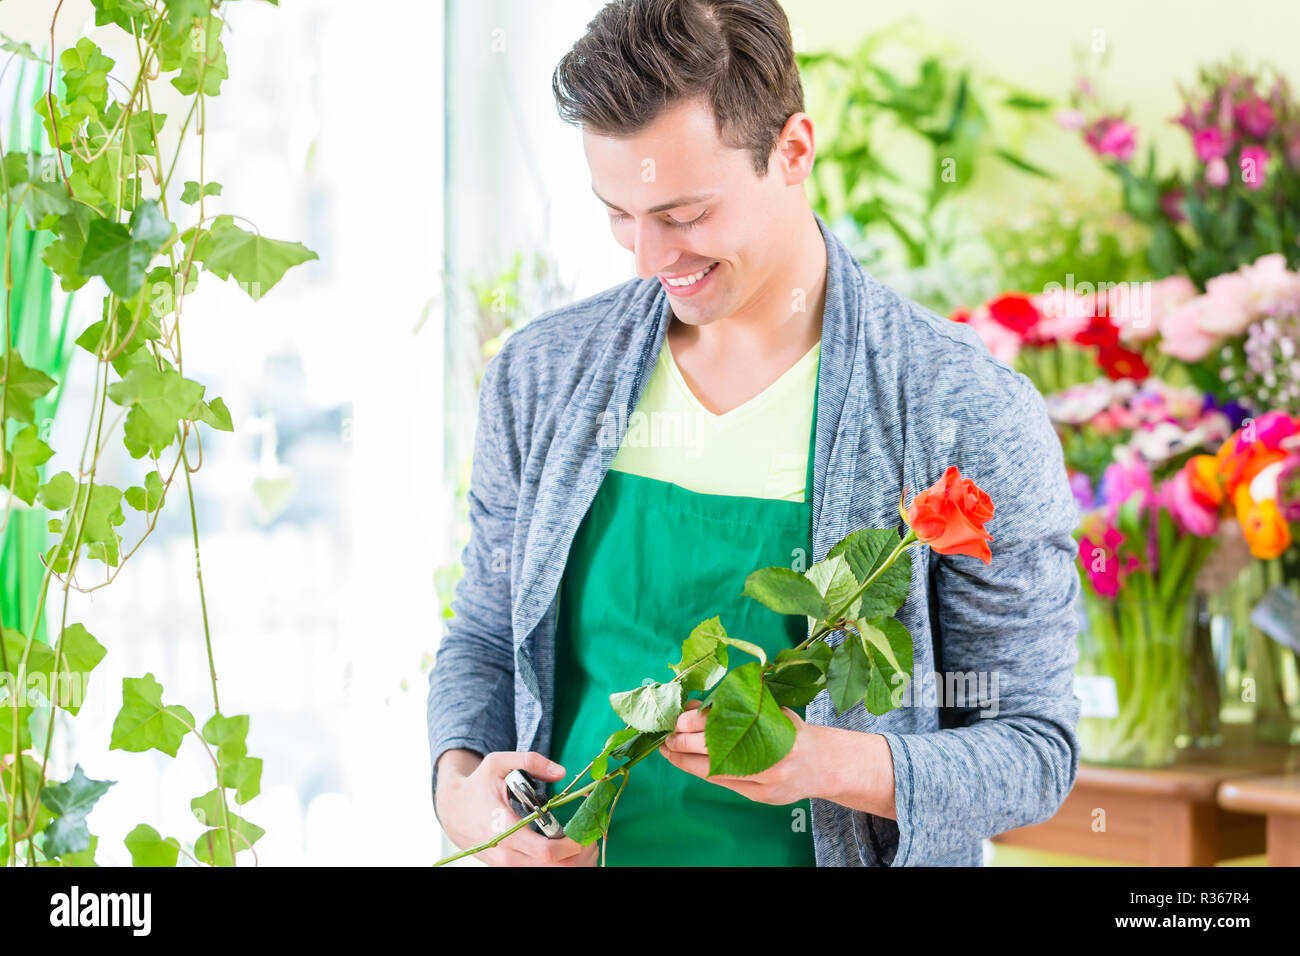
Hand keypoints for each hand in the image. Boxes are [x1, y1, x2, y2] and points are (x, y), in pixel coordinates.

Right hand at [436, 750, 598, 865]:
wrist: (453, 810)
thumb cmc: (478, 786)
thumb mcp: (499, 763)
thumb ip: (531, 761)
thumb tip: (562, 772)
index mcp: (505, 829)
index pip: (545, 852)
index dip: (571, 846)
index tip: (585, 834)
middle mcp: (506, 853)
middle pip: (550, 869)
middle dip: (576, 857)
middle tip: (591, 840)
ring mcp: (505, 864)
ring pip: (545, 874)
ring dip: (568, 864)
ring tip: (582, 846)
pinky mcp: (507, 867)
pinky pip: (536, 873)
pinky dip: (556, 865)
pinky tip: (567, 852)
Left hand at [658, 700, 823, 804]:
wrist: (824, 765)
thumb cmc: (792, 732)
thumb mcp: (770, 711)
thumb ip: (735, 708)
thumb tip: (693, 707)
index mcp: (772, 728)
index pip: (724, 724)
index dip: (696, 723)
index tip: (679, 718)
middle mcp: (770, 757)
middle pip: (715, 750)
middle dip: (685, 743)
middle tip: (667, 736)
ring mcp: (765, 781)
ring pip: (715, 771)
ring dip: (686, 761)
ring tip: (669, 751)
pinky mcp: (760, 797)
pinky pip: (724, 784)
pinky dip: (703, 772)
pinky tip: (687, 763)